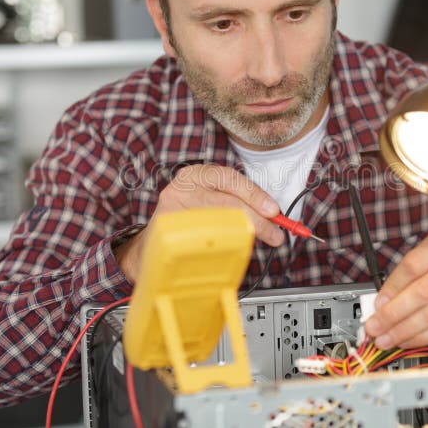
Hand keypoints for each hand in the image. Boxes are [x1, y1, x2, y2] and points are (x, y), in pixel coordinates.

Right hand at [114, 164, 283, 281]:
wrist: (154, 243)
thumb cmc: (190, 219)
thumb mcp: (213, 200)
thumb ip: (240, 204)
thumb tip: (273, 215)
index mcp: (197, 174)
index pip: (230, 178)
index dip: (255, 194)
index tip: (273, 210)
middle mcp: (182, 186)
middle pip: (225, 201)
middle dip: (255, 219)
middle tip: (273, 234)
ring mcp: (171, 208)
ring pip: (214, 221)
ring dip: (241, 236)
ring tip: (254, 243)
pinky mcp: (165, 231)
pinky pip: (198, 240)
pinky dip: (218, 248)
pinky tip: (228, 252)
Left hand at [363, 223, 427, 348]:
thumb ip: (418, 269)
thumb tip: (385, 298)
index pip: (415, 263)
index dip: (392, 287)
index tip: (377, 303)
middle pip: (423, 290)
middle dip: (394, 313)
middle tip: (375, 326)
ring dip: (406, 329)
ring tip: (387, 337)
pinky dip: (426, 336)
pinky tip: (411, 339)